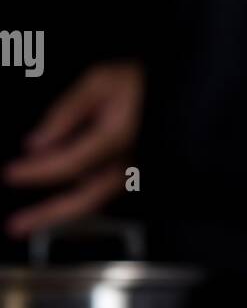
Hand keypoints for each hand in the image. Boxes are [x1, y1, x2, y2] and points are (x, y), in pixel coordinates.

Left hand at [3, 61, 144, 236]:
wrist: (171, 90)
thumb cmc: (137, 82)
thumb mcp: (97, 83)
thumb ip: (65, 113)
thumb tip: (36, 142)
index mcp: (117, 137)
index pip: (70, 162)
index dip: (37, 171)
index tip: (11, 174)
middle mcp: (128, 162)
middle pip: (85, 198)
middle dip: (48, 214)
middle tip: (16, 226)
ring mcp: (134, 172)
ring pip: (95, 203)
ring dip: (61, 215)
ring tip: (33, 221)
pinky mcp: (134, 174)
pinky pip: (103, 195)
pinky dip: (79, 204)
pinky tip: (61, 207)